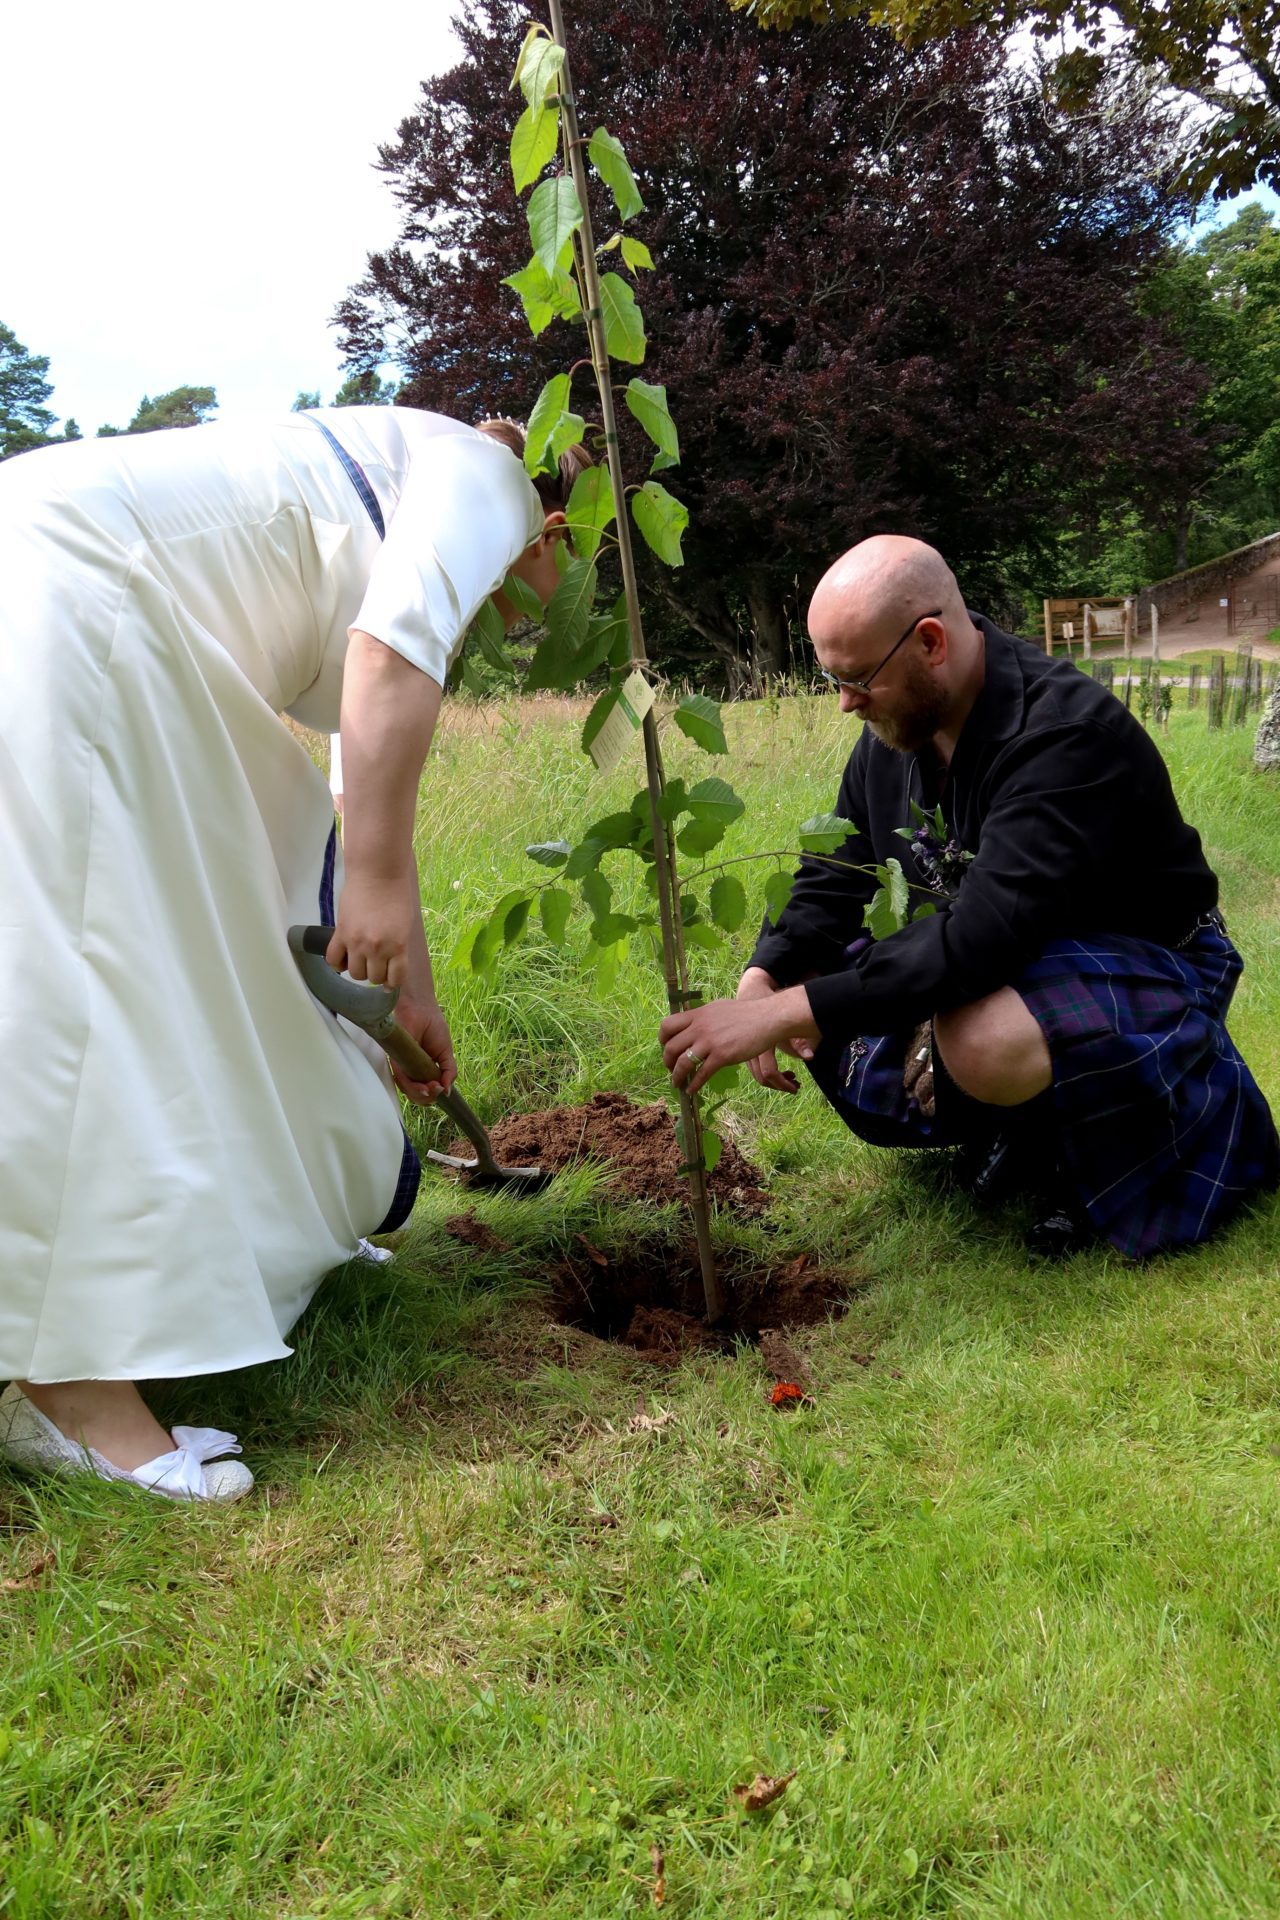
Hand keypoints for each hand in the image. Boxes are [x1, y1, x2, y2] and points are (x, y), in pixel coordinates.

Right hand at [328, 877, 412, 986]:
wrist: (377, 873)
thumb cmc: (396, 895)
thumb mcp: (404, 925)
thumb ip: (397, 946)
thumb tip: (390, 964)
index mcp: (398, 946)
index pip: (395, 979)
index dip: (392, 982)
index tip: (390, 979)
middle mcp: (377, 948)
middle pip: (373, 978)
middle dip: (376, 975)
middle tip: (375, 965)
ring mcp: (356, 943)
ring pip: (354, 973)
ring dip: (358, 970)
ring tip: (359, 960)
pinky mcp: (340, 934)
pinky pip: (334, 959)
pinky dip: (337, 964)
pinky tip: (342, 960)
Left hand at [390, 994, 457, 1105]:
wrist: (420, 1009)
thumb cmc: (432, 1027)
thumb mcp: (446, 1053)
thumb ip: (449, 1072)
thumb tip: (447, 1092)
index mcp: (424, 1071)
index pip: (427, 1093)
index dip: (434, 1095)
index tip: (441, 1088)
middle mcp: (412, 1071)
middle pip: (418, 1097)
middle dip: (429, 1098)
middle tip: (437, 1088)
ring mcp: (403, 1067)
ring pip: (409, 1093)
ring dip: (423, 1094)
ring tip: (433, 1086)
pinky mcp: (396, 1060)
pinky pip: (402, 1080)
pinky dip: (414, 1087)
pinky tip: (426, 1084)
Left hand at [659, 979, 818, 1098]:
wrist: (767, 1018)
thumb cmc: (746, 1013)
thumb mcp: (718, 1009)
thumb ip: (704, 1017)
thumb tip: (694, 1025)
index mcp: (697, 1014)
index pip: (667, 1026)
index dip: (662, 1040)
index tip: (666, 1049)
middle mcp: (699, 1027)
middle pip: (671, 1047)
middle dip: (667, 1062)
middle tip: (671, 1069)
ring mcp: (710, 1042)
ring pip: (682, 1063)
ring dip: (677, 1076)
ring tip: (677, 1083)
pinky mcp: (722, 1056)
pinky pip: (701, 1074)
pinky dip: (694, 1084)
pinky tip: (692, 1090)